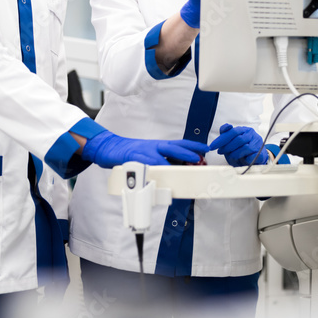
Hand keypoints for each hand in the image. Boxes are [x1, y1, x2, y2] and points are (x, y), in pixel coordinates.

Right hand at [82, 130, 207, 168]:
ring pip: (159, 156)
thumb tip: (179, 170)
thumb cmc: (133, 153)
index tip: (206, 148)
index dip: (193, 145)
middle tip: (199, 157)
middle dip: (186, 152)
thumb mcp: (151, 154)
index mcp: (159, 145)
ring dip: (171, 162)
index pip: (180, 143)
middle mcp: (154, 146)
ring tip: (178, 169)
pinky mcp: (132, 158)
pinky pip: (143, 164)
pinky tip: (156, 174)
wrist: (111, 147)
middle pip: (173, 147)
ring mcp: (143, 152)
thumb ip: (164, 161)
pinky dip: (150, 169)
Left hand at [209, 123, 266, 166]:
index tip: (212, 146)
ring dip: (235, 154)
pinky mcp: (262, 153)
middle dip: (227, 147)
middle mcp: (251, 134)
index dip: (221, 139)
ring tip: (232, 157)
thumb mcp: (232, 142)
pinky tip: (244, 160)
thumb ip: (227, 134)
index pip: (232, 131)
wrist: (257, 158)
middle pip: (238, 139)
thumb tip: (225, 128)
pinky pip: (253, 156)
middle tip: (220, 152)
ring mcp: (258, 143)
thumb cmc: (241, 150)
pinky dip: (247, 159)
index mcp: (244, 130)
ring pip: (245, 147)